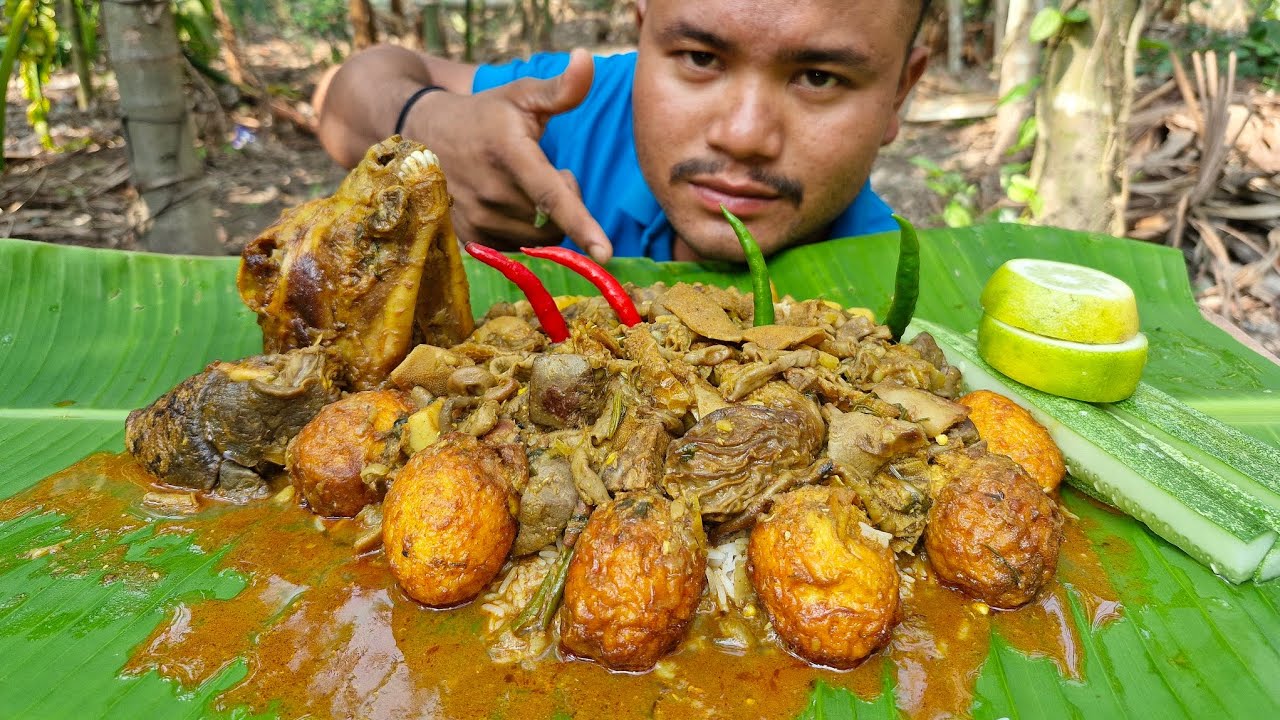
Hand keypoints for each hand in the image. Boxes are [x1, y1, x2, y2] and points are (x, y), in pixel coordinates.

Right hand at [404, 49, 613, 262]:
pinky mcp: (470, 237)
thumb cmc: (486, 114)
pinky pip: (517, 247)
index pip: (552, 196)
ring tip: (523, 185)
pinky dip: (523, 231)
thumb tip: (589, 58)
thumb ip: (561, 88)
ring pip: (537, 238)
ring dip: (543, 218)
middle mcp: (492, 192)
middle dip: (564, 199)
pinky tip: (508, 204)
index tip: (605, 254)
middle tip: (545, 170)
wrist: (426, 135)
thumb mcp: (522, 95)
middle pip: (553, 220)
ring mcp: (477, 218)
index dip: (581, 225)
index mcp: (511, 154)